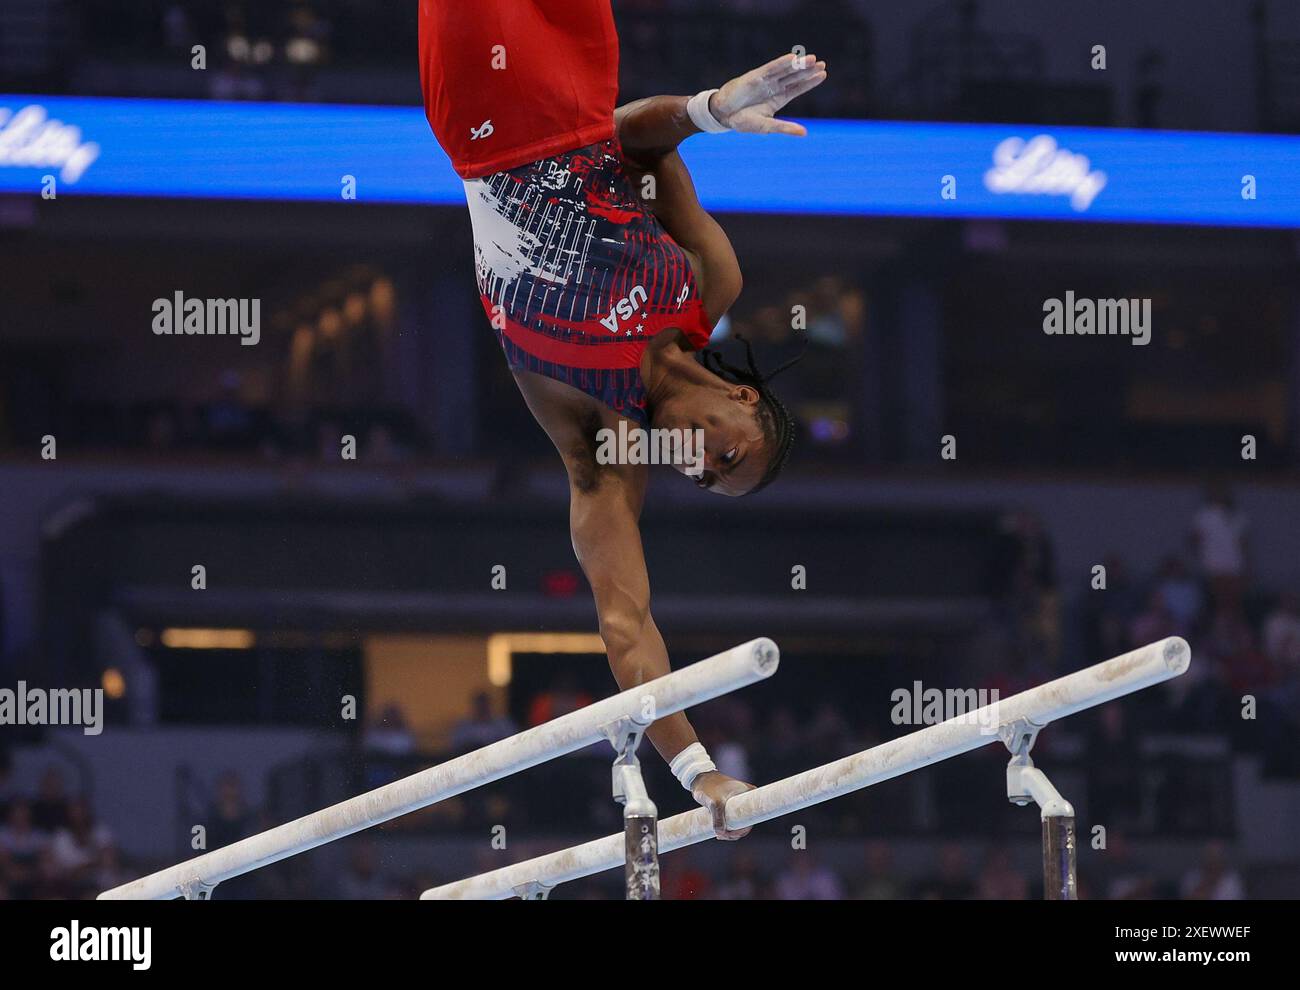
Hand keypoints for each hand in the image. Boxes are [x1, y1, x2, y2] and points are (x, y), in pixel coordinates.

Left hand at [691, 770, 755, 839]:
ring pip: (739, 822)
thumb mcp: (713, 802)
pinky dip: (728, 828)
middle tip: (721, 836)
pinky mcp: (732, 805)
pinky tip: (719, 833)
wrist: (698, 779)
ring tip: (718, 835)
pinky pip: (734, 820)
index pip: (752, 816)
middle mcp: (747, 797)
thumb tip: (721, 833)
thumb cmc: (708, 787)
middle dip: (735, 832)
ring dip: (731, 832)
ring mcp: (739, 801)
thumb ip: (717, 817)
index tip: (730, 834)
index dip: (743, 829)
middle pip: (746, 821)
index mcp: (748, 792)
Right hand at [709, 53, 828, 136]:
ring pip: (785, 71)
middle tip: (822, 64)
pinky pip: (771, 68)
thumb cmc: (744, 122)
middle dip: (808, 71)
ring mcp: (765, 81)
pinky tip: (792, 59)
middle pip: (794, 77)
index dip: (810, 82)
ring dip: (798, 65)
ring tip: (813, 59)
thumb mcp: (767, 126)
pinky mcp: (755, 76)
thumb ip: (785, 128)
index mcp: (778, 99)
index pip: (797, 88)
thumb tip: (804, 133)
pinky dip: (781, 63)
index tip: (823, 74)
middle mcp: (773, 88)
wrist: (723, 115)